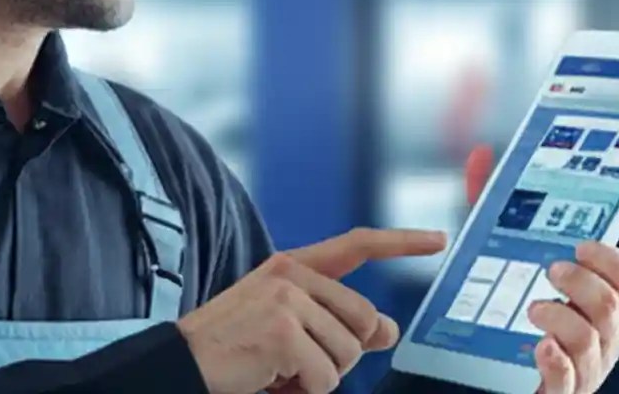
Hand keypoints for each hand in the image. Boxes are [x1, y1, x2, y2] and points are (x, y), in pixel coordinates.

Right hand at [177, 228, 447, 393]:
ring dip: (320, 378)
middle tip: (297, 363)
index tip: (438, 240)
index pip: (356, 245)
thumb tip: (389, 330)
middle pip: (364, 321)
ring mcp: (287, 300)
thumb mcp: (288, 328)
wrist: (179, 362)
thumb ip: (337, 323)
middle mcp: (292, 275)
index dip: (401, 242)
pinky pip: (325, 379)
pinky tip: (272, 381)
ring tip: (279, 371)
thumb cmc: (232, 348)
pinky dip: (304, 392)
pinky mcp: (283, 331)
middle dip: (342, 355)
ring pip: (348, 354)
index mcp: (292, 267)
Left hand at [463, 146, 618, 392]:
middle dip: (584, 283)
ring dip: (564, 319)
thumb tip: (483, 154)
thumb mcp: (500, 258)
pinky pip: (569, 382)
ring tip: (534, 308)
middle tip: (551, 269)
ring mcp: (585, 369)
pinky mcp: (561, 392)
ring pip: (593, 342)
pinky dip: (557, 362)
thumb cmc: (506, 309)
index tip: (579, 244)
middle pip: (612, 306)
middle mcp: (601, 335)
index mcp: (599, 301)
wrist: (486, 375)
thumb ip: (492, 210)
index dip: (609, 258)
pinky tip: (538, 346)